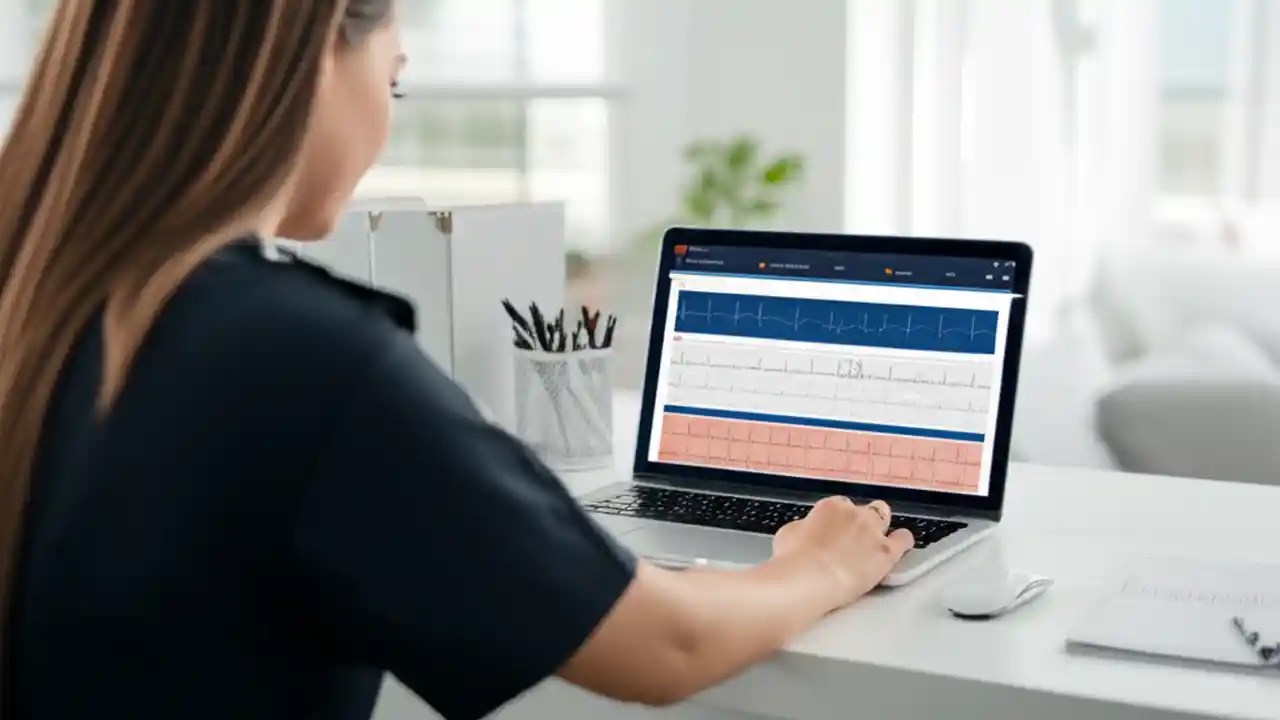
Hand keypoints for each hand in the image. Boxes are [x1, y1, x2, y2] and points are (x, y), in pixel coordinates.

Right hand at [772, 497, 913, 606]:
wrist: (807, 579)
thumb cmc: (792, 560)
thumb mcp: (788, 534)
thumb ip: (804, 529)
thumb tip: (808, 533)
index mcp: (830, 507)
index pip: (840, 506)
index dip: (838, 521)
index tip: (834, 533)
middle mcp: (854, 514)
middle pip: (865, 511)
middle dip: (861, 522)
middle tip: (853, 540)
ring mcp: (872, 532)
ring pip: (884, 519)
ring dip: (881, 529)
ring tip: (875, 544)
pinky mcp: (886, 553)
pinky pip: (904, 540)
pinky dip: (902, 542)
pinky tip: (900, 547)